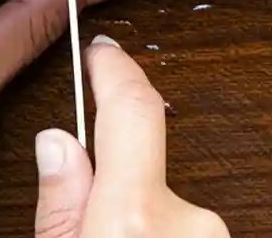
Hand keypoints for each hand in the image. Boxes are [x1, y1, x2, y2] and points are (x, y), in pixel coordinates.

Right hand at [33, 36, 228, 237]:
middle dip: (115, 180)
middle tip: (87, 223)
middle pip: (143, 164)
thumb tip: (57, 144)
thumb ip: (58, 209)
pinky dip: (162, 236)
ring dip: (140, 219)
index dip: (116, 71)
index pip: (131, 110)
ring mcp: (214, 233)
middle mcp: (187, 220)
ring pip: (163, 201)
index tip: (102, 52)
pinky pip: (185, 227)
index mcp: (134, 218)